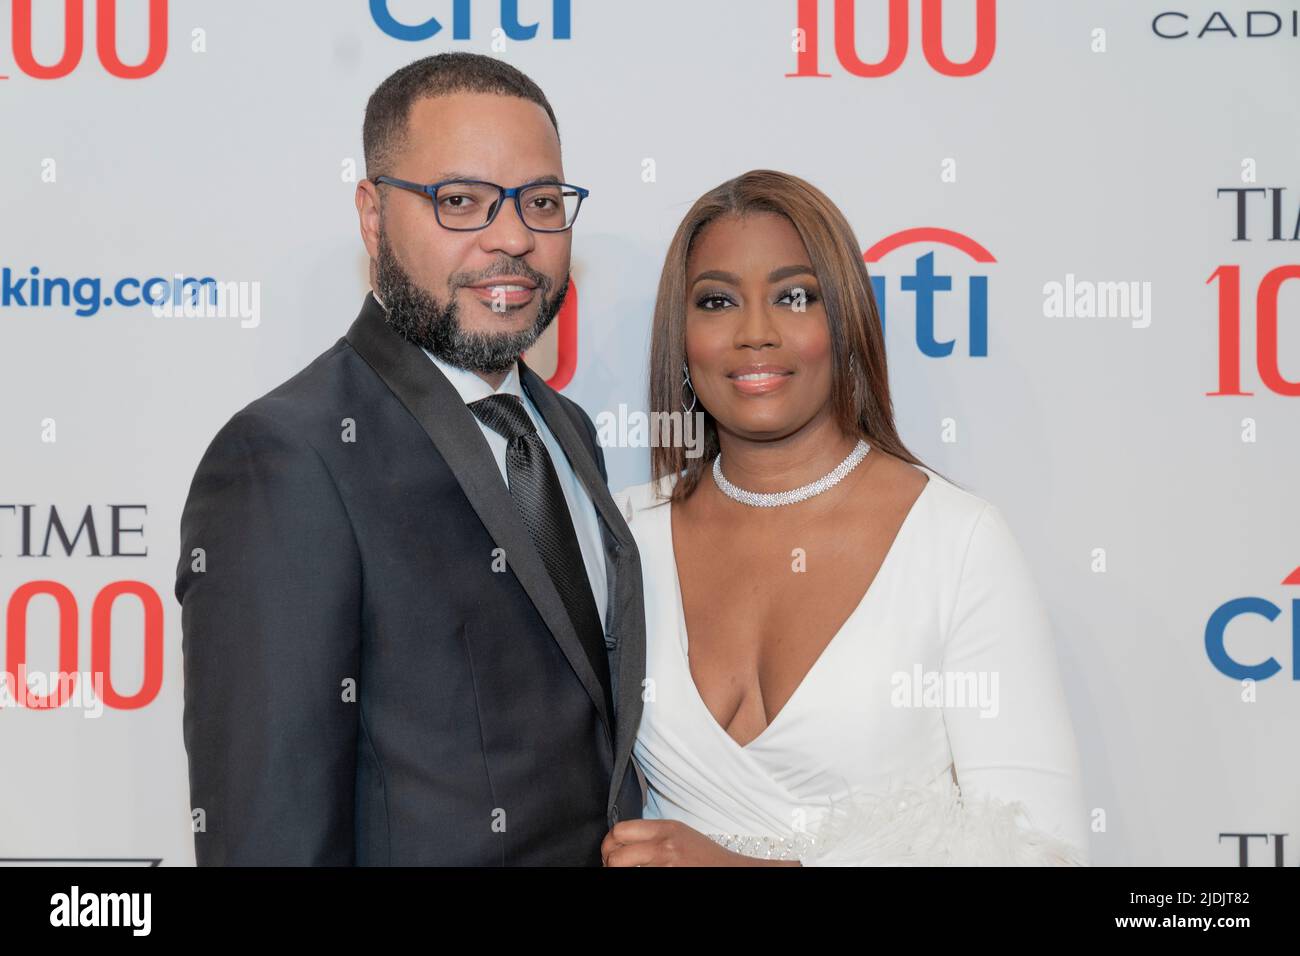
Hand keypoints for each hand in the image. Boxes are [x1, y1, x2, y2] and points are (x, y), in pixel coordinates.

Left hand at [600, 819, 798, 866]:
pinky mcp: (669, 879)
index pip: (619, 831)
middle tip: (612, 867)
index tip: (609, 853)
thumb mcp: (678, 834)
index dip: (608, 844)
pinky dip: (636, 878)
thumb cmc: (705, 855)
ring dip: (619, 873)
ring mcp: (666, 866)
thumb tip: (621, 841)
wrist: (731, 870)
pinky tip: (642, 876)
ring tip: (625, 873)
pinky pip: (640, 879)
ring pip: (622, 870)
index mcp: (664, 828)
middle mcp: (663, 846)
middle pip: (615, 854)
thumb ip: (652, 834)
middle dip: (608, 863)